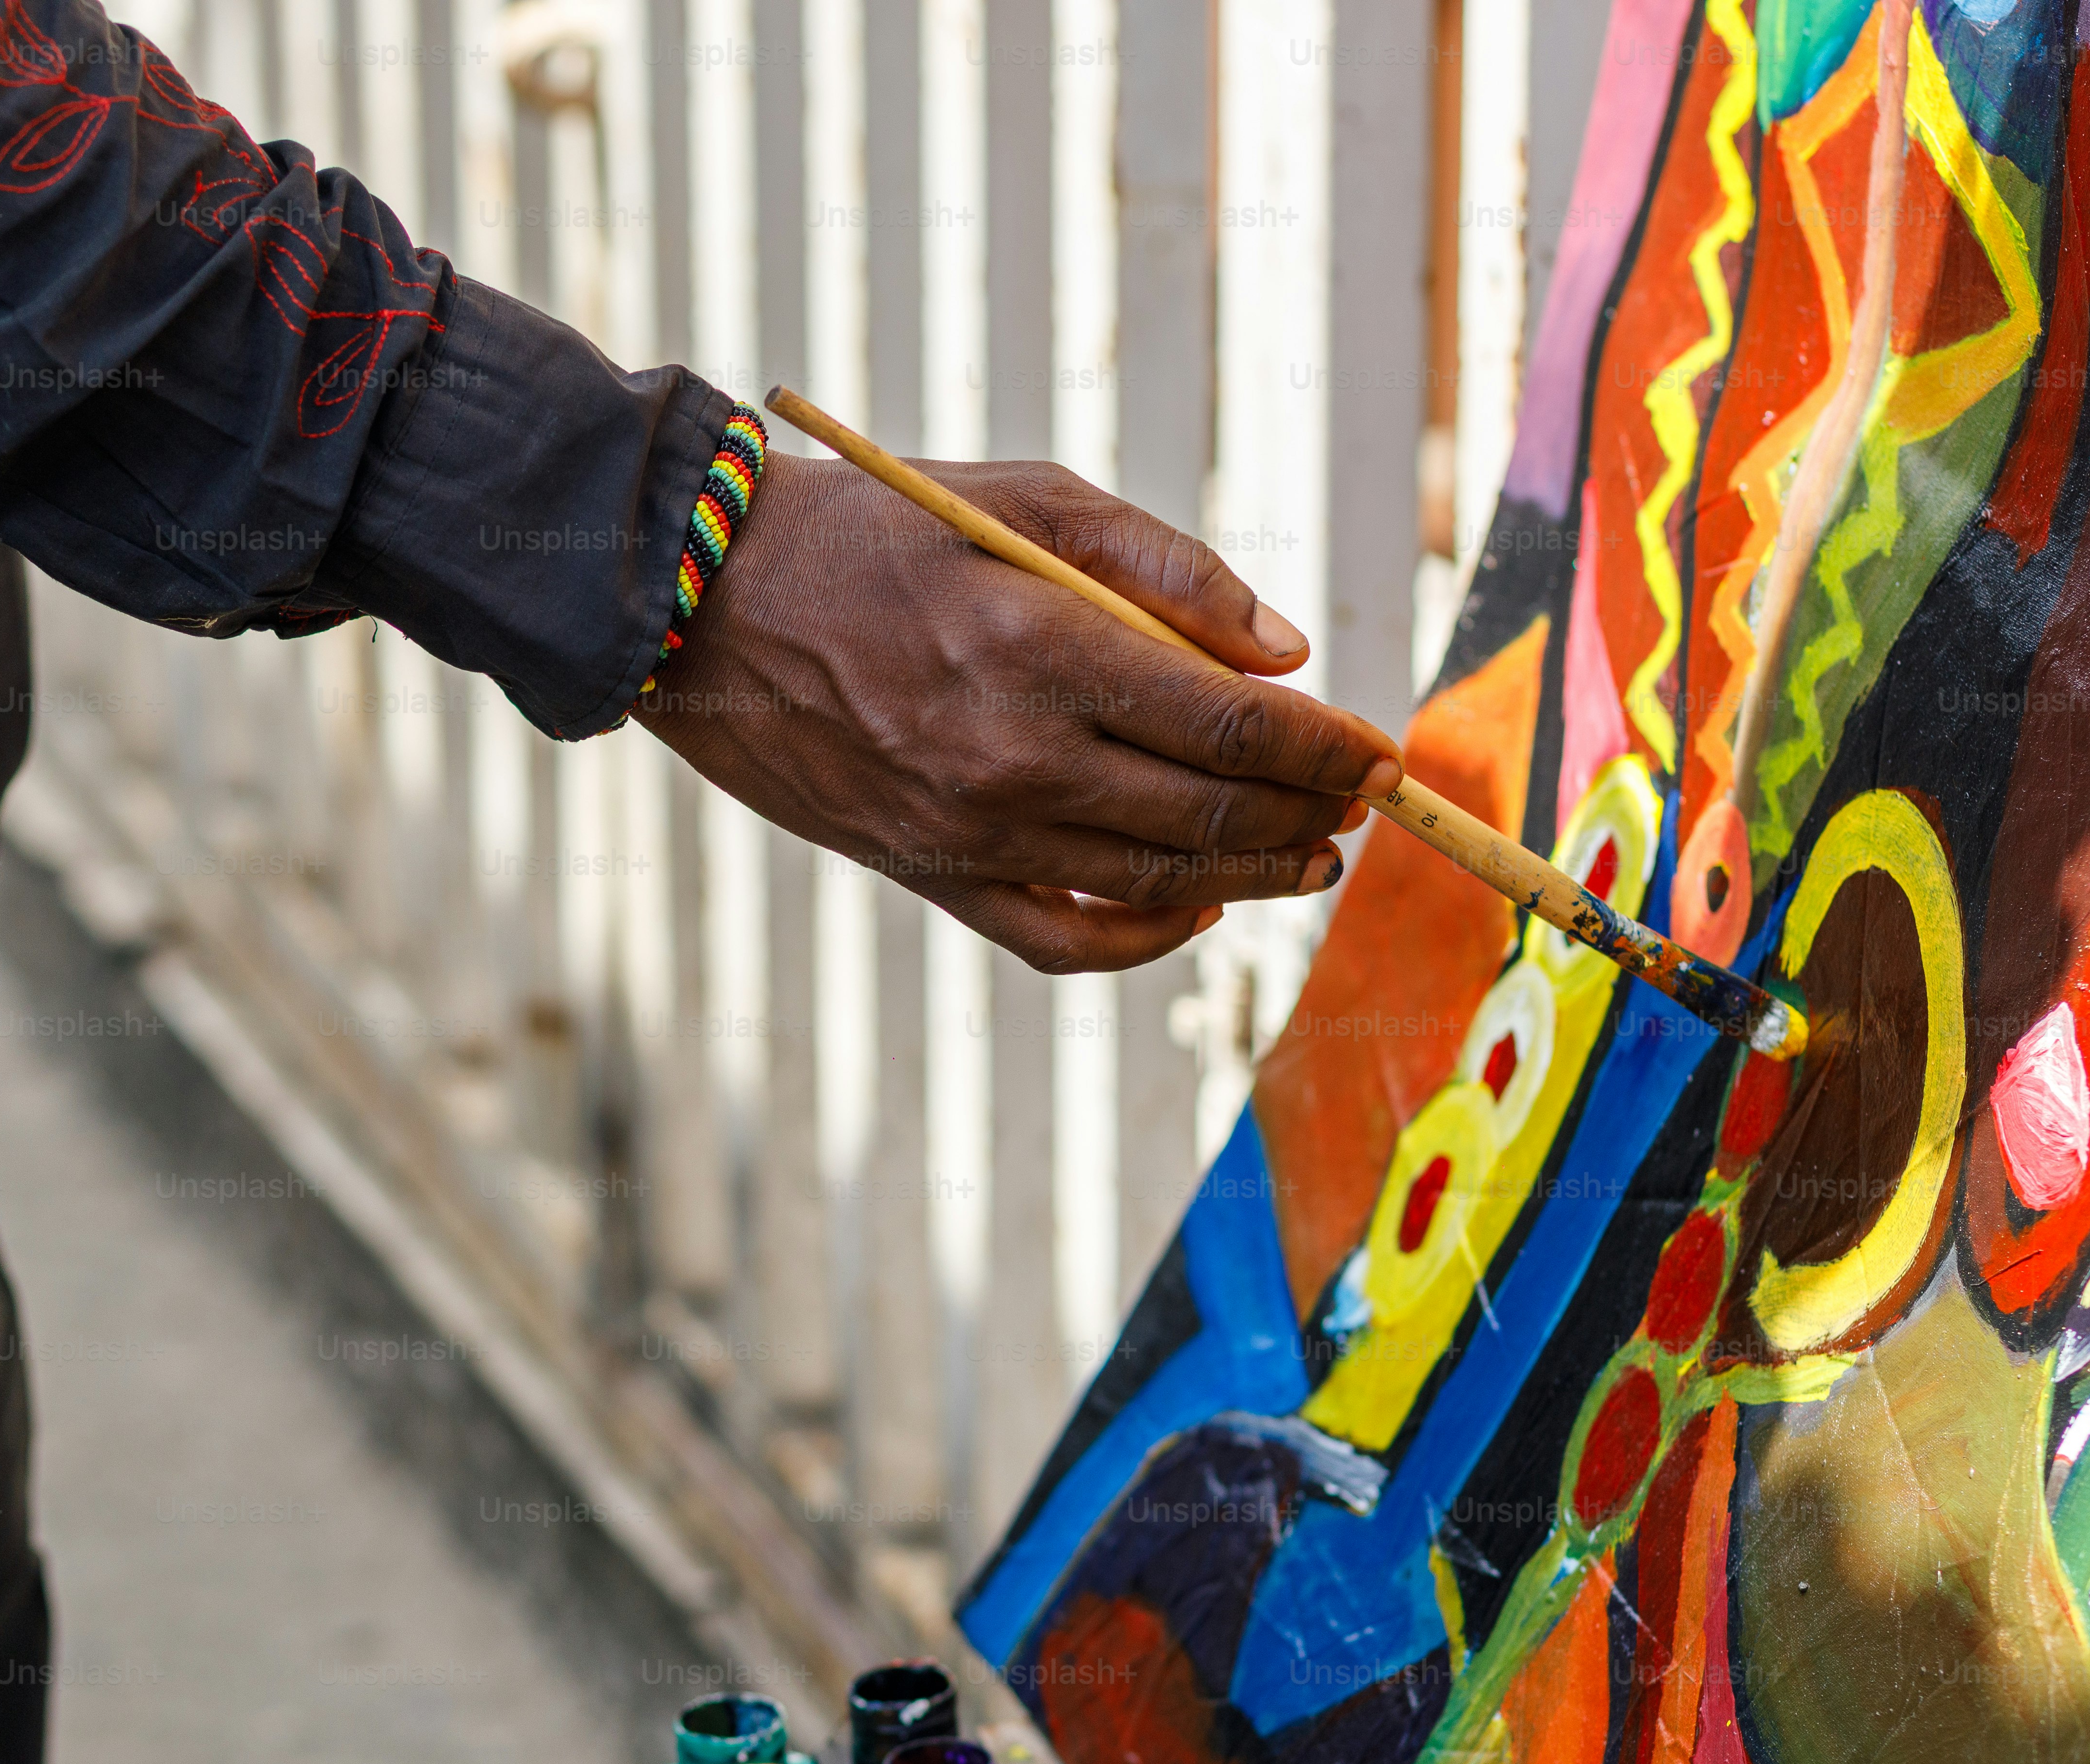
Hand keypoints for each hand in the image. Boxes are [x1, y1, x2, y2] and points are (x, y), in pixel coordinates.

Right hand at [635, 455, 1404, 972]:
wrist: (711, 607)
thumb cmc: (879, 531)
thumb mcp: (1026, 500)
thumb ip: (1166, 570)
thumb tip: (1283, 653)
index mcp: (1038, 647)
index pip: (1228, 720)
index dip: (1324, 745)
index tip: (1378, 750)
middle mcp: (1011, 756)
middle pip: (1209, 810)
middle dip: (1307, 809)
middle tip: (1361, 799)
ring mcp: (971, 831)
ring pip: (1158, 881)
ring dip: (1256, 873)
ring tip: (1312, 852)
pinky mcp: (934, 876)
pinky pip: (1069, 938)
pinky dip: (1150, 934)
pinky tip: (1199, 904)